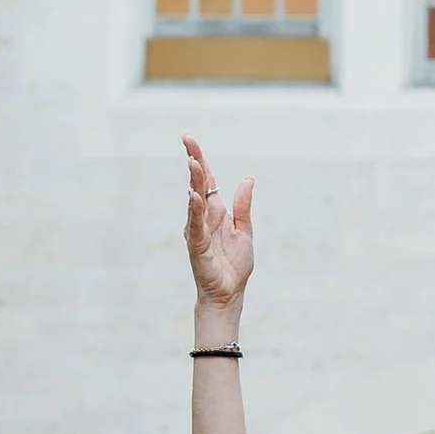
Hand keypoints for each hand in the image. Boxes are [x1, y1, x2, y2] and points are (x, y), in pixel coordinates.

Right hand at [184, 137, 254, 313]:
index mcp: (217, 212)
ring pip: (195, 201)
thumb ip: (243, 206)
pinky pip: (195, 225)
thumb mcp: (244, 230)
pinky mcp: (197, 246)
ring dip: (194, 182)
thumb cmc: (234, 265)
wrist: (229, 293)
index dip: (200, 160)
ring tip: (193, 162)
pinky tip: (193, 196)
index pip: (207, 181)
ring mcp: (198, 231)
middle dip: (194, 161)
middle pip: (198, 184)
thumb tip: (247, 179)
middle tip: (187, 140)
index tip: (189, 140)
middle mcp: (204, 217)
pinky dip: (194, 211)